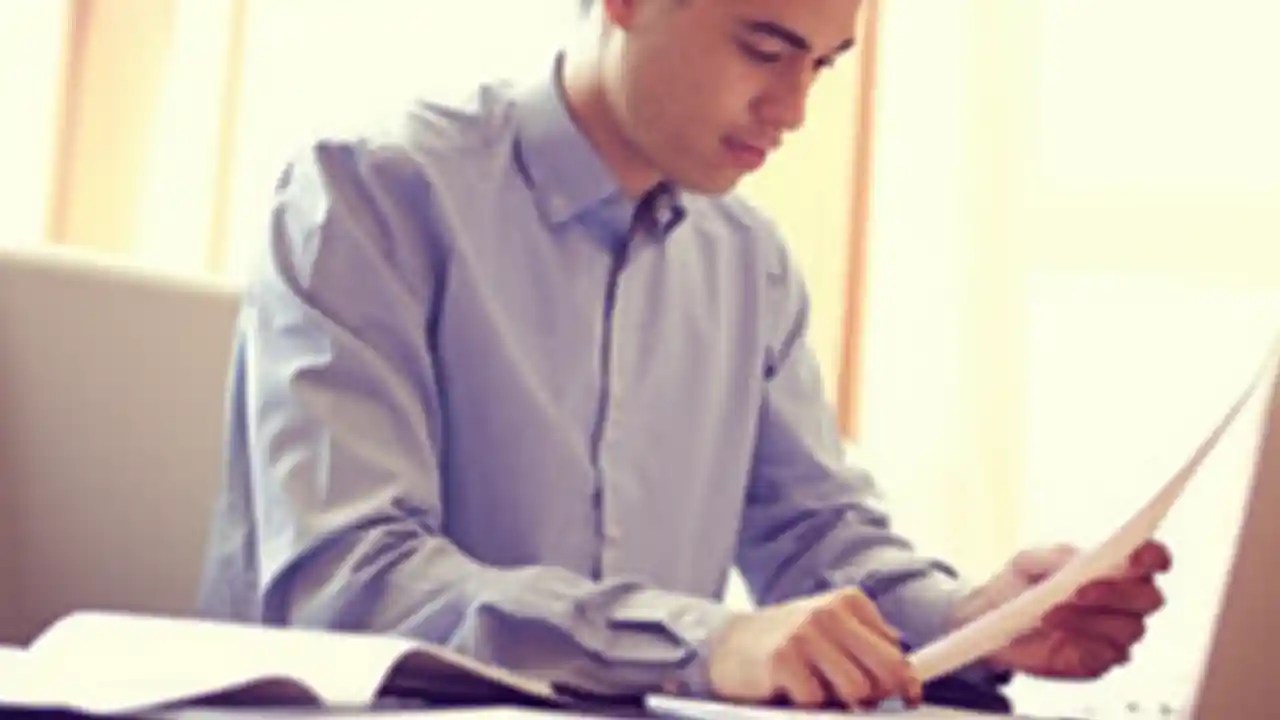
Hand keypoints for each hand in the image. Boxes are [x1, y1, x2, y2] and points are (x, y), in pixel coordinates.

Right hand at [707, 588, 922, 709]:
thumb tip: (909, 678)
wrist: (728, 644)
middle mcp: (828, 612)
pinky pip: (817, 700)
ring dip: (841, 702)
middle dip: (877, 696)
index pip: (896, 652)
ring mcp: (805, 635)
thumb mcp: (832, 630)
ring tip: (820, 691)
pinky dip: (808, 705)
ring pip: (856, 689)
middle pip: (885, 672)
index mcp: (848, 601)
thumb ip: (868, 645)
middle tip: (856, 700)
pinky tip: (792, 690)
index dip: (903, 684)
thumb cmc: (788, 642)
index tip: (905, 699)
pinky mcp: (783, 659)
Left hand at [956, 541, 1171, 678]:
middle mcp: (1127, 602)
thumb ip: (1059, 557)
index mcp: (1118, 568)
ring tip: (1050, 612)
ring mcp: (1117, 634)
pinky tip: (1055, 630)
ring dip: (1090, 618)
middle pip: (1149, 598)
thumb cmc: (1019, 582)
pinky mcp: (1100, 662)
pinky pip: (1108, 654)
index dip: (1153, 557)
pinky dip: (1083, 640)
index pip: (1153, 560)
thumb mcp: (1030, 562)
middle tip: (1079, 590)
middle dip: (1117, 592)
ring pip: (1129, 628)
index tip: (1136, 556)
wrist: (992, 619)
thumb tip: (1083, 561)